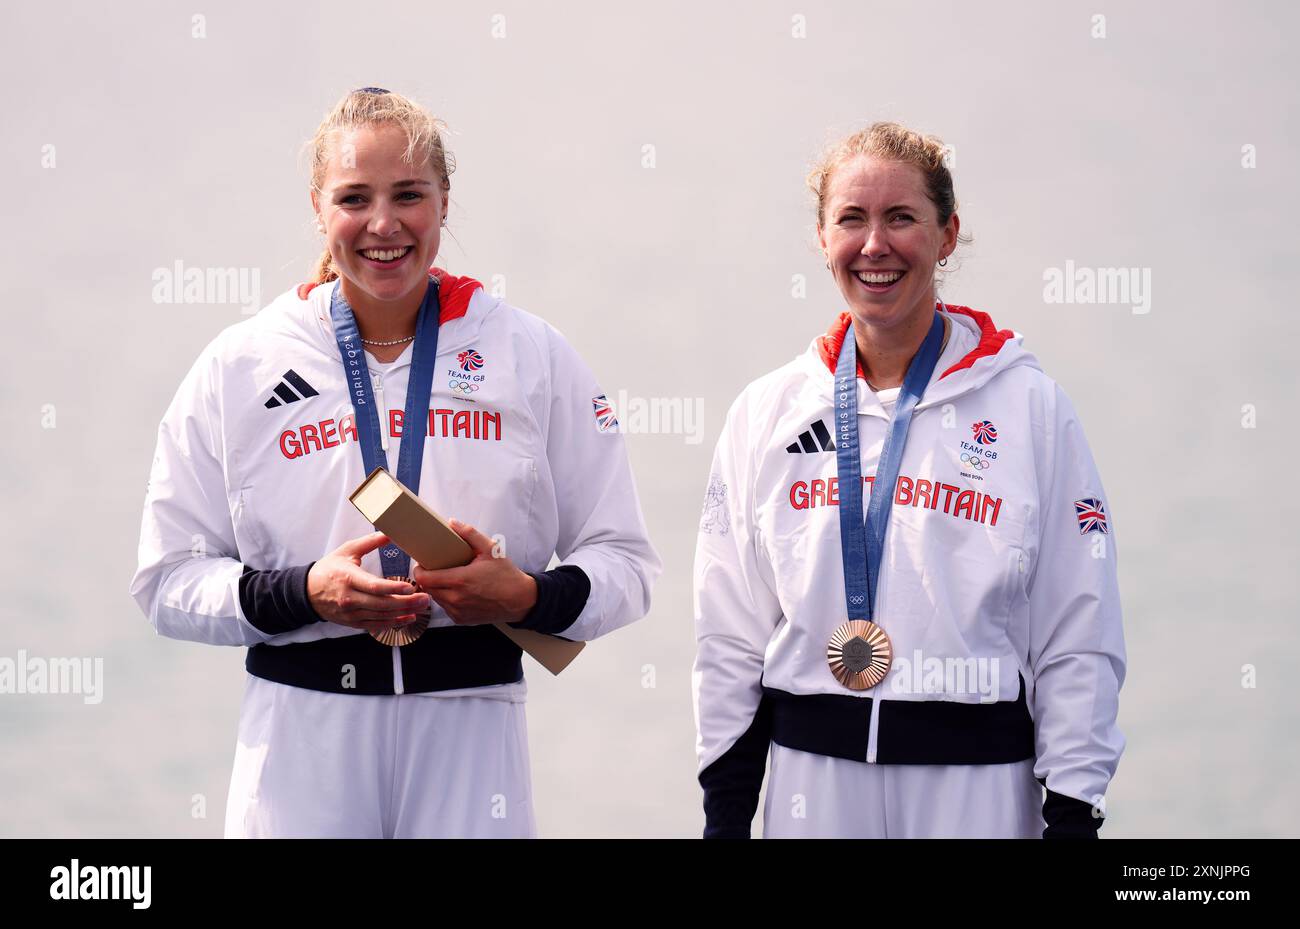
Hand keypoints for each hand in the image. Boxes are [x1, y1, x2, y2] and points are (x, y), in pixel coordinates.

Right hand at [307, 532, 430, 630]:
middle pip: (382, 604)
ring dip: (403, 613)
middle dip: (406, 602)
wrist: (308, 592)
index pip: (374, 586)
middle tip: (425, 598)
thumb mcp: (347, 551)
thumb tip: (390, 533)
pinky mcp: (353, 622)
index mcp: (349, 578)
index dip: (394, 588)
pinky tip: (407, 618)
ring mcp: (351, 613)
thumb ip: (370, 542)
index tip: (410, 586)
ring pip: (381, 616)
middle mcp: (350, 598)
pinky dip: (393, 623)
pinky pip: (376, 625)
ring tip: (421, 607)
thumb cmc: (329, 569)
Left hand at [412, 519, 537, 624]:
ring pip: (436, 599)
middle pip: (427, 588)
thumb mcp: (491, 549)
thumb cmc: (506, 575)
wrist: (520, 600)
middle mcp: (456, 599)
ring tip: (448, 579)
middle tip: (435, 568)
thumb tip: (452, 523)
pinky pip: (446, 608)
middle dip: (428, 578)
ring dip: (437, 589)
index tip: (423, 564)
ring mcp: (458, 611)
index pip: (425, 578)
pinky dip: (448, 599)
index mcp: (459, 580)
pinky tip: (458, 592)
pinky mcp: (462, 619)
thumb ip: (470, 534)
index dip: (419, 570)